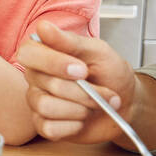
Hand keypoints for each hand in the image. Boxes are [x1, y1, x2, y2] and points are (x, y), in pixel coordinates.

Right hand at [17, 20, 138, 142]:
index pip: (29, 54)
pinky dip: (73, 126)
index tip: (82, 69)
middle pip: (47, 84)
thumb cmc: (111, 74)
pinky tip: (82, 119)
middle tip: (104, 92)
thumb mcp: (98, 52)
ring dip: (80, 109)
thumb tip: (44, 27)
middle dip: (83, 91)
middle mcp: (36, 77)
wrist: (126, 103)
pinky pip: (49, 128)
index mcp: (44, 53)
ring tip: (94, 106)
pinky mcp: (44, 124)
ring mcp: (38, 101)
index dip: (54, 63)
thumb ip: (70, 42)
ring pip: (47, 107)